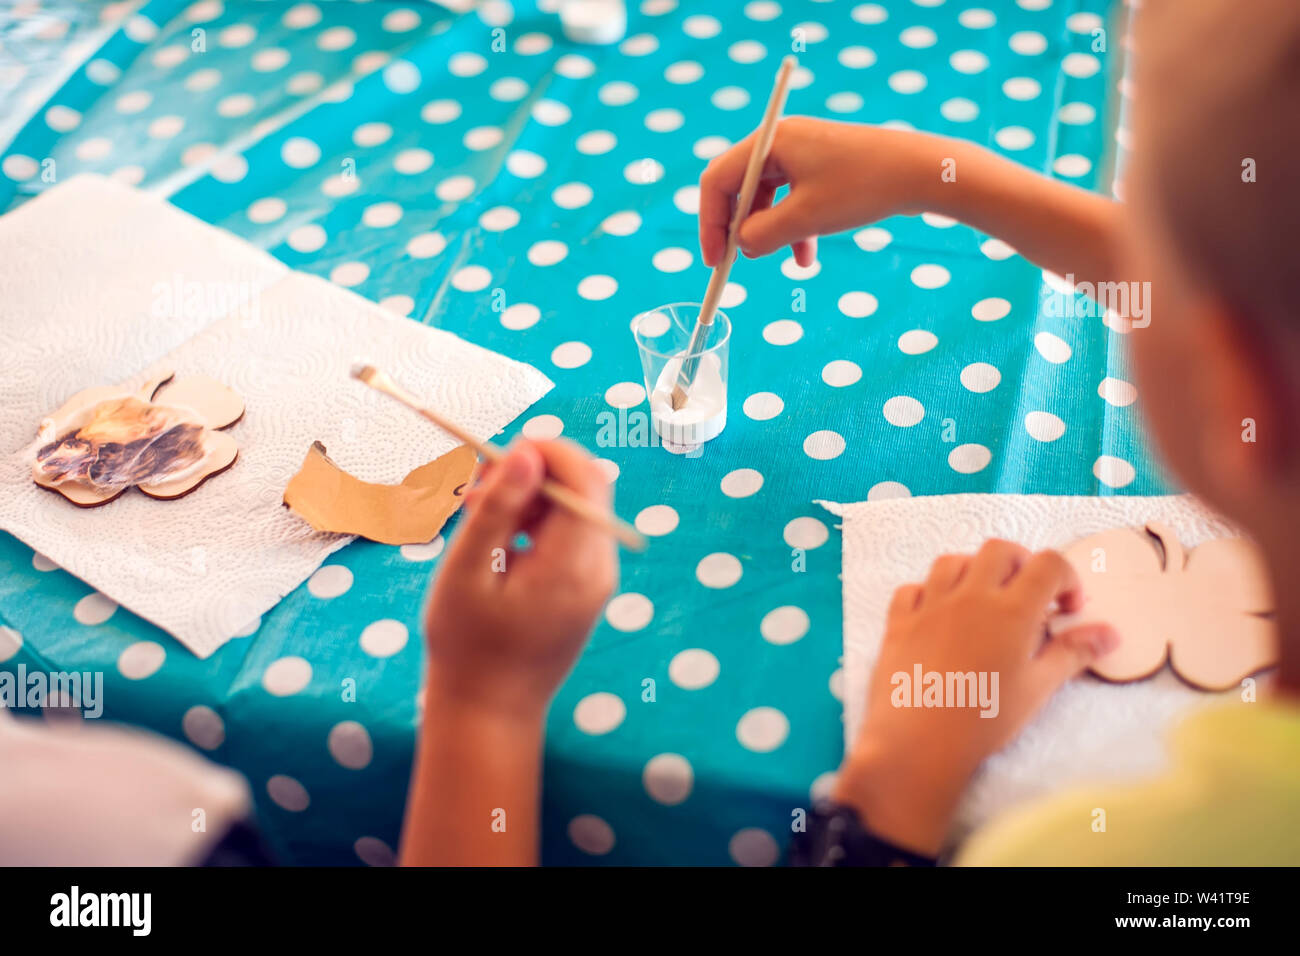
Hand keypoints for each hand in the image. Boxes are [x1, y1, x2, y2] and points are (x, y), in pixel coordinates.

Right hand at [422, 439, 617, 719]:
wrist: (489, 712)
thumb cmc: (467, 647)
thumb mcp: (469, 572)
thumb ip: (498, 508)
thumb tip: (527, 453)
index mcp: (574, 566)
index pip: (585, 478)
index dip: (547, 451)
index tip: (499, 455)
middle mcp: (599, 569)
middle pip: (584, 488)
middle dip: (534, 474)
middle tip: (476, 488)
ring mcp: (597, 580)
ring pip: (575, 509)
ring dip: (530, 499)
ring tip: (477, 517)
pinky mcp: (586, 587)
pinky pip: (570, 535)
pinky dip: (536, 524)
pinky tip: (498, 541)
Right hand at [698, 117, 948, 266]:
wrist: (923, 172)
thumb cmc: (863, 187)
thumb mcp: (805, 219)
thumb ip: (762, 235)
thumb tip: (741, 246)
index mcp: (772, 142)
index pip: (719, 180)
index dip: (710, 222)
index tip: (715, 260)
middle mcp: (783, 142)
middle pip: (740, 188)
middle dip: (739, 228)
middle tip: (740, 263)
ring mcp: (804, 153)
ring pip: (768, 198)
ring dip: (771, 233)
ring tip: (792, 260)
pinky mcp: (824, 167)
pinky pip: (793, 199)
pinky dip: (794, 228)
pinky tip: (808, 256)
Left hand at [833, 541, 1118, 855]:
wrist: (919, 742)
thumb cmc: (983, 719)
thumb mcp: (1038, 688)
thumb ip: (1073, 653)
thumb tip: (1109, 633)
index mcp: (1011, 610)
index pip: (1048, 564)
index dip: (1066, 578)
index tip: (1067, 608)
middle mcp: (969, 597)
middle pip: (999, 551)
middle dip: (1022, 563)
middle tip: (1029, 596)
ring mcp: (930, 606)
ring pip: (952, 561)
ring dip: (973, 570)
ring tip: (985, 601)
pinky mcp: (899, 621)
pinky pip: (911, 588)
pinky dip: (928, 592)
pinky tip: (939, 614)